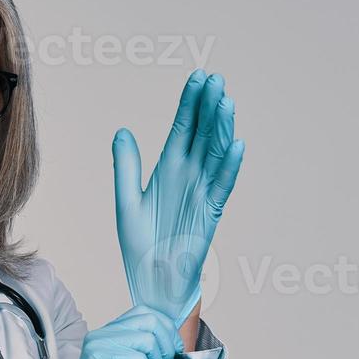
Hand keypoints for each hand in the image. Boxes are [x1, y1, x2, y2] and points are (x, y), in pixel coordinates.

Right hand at [40, 305, 181, 358]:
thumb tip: (176, 341)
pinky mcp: (100, 358)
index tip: (172, 355)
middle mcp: (103, 334)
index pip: (148, 313)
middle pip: (152, 321)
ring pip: (149, 341)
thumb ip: (148, 351)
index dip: (168, 332)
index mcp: (111, 333)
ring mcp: (99, 344)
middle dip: (166, 350)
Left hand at [113, 69, 244, 328]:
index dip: (190, 103)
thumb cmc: (141, 245)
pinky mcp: (209, 214)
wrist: (152, 282)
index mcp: (168, 170)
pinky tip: (236, 145)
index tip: (198, 77)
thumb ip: (126, 166)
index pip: (183, 128)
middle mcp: (188, 177)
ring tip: (226, 102)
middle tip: (216, 79)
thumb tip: (122, 131)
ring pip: (215, 154)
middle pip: (202, 134)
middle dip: (208, 107)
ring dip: (221, 129)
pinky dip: (228, 167)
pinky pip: (221, 187)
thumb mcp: (126, 201)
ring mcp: (202, 193)